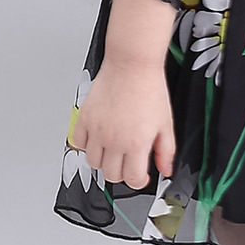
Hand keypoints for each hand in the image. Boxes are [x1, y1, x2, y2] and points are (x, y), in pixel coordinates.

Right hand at [70, 0, 176, 188]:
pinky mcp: (84, 118)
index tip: (142, 174)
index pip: (133, 180)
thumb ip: (166, 150)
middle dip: (122, 172)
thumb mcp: (166, 123)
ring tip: (113, 148)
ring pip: (92, 162)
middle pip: (111, 175)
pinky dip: (86, 144)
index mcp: (136, 144)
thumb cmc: (149, 88)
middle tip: (128, 161)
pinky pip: (78, 142)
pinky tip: (98, 136)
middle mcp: (113, 140)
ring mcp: (96, 130)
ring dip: (104, 160)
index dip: (140, 180)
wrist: (132, 64)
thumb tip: (166, 170)